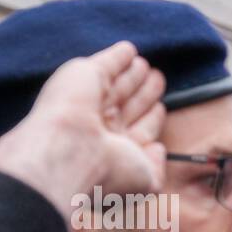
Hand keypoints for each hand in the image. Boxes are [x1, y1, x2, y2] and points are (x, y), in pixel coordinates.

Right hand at [0, 41, 165, 217]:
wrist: (71, 155)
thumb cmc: (110, 174)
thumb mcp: (146, 181)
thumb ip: (156, 167)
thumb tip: (159, 149)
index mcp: (113, 152)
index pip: (138, 131)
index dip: (150, 119)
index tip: (160, 108)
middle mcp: (100, 127)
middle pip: (129, 105)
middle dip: (144, 93)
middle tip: (158, 79)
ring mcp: (91, 101)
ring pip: (119, 84)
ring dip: (133, 75)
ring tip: (148, 67)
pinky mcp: (84, 76)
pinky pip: (106, 63)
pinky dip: (117, 56)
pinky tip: (128, 50)